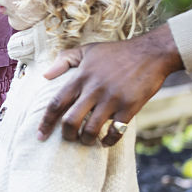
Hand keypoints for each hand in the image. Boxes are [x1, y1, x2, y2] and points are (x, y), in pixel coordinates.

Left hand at [38, 24, 183, 145]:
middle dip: (66, 134)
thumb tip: (45, 75)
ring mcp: (112, 99)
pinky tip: (105, 141)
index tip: (40, 135)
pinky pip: (115, 131)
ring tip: (86, 140)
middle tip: (68, 138)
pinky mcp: (129, 107)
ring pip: (91, 129)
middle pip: (71, 120)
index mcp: (81, 77)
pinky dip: (108, 141)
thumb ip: (64, 59)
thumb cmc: (117, 52)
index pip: (56, 103)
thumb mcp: (88, 50)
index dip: (46, 122)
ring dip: (85, 140)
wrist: (151, 53)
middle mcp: (94, 89)